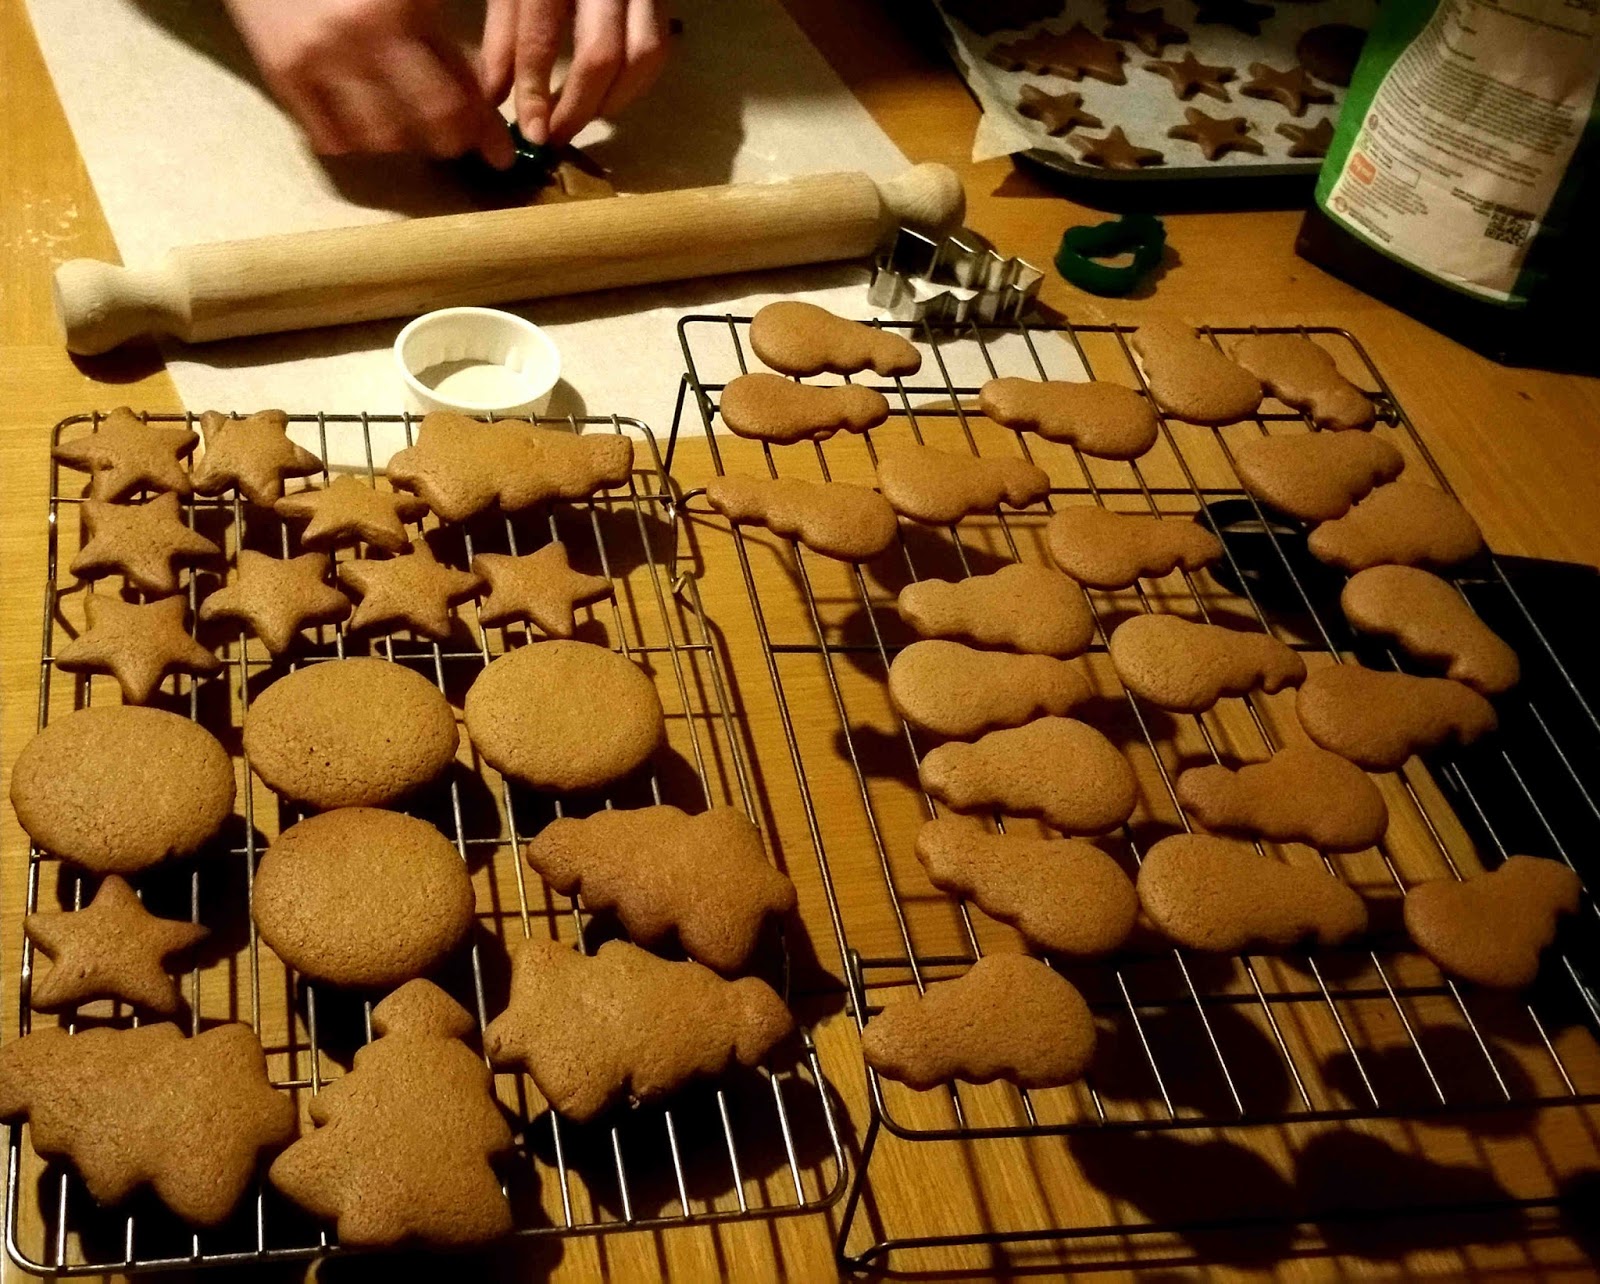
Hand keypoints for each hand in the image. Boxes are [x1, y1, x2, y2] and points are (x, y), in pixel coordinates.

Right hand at [226, 0, 514, 166]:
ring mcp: (319, 58)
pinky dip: (354, 140)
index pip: (461, 90)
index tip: (500, 152)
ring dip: (402, 139)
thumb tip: (481, 93)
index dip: (485, 128)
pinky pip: (331, 138)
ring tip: (404, 122)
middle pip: (431, 123)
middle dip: (449, 139)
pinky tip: (362, 119)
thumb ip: (443, 37)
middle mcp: (362, 35)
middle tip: (452, 138)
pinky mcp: (282, 74)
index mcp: (404, 6)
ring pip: (383, 139)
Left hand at [479, 0, 669, 146]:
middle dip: (579, 108)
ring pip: (643, 55)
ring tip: (587, 116)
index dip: (534, 89)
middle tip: (558, 136)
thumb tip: (496, 97)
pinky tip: (612, 93)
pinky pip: (660, 45)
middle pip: (600, 55)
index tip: (531, 132)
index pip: (541, 34)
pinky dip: (638, 81)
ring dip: (617, 100)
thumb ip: (502, 33)